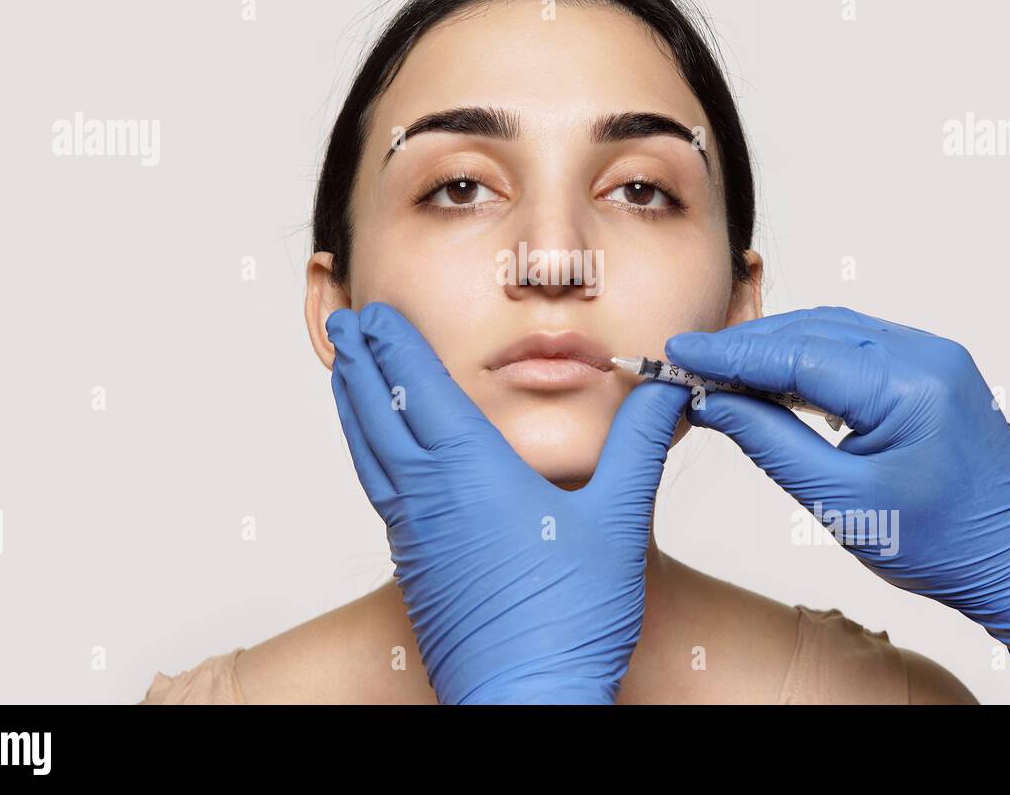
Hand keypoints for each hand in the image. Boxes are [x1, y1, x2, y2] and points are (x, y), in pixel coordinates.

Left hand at [327, 302, 689, 702]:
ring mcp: (414, 533)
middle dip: (360, 362)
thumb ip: (640, 444)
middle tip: (344, 325)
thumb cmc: (571, 616)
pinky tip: (377, 453)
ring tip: (343, 374)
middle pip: (379, 413)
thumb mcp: (620, 517)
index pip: (420, 388)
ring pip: (369, 453)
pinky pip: (379, 491)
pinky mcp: (413, 565)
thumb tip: (665, 385)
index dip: (393, 344)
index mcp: (473, 471)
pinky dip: (367, 452)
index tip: (372, 312)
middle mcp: (431, 496)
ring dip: (353, 405)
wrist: (526, 698)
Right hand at [664, 305, 1009, 670]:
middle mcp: (925, 355)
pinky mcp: (931, 367)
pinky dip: (808, 355)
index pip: (797, 353)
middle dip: (745, 346)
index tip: (679, 351)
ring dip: (775, 347)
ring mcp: (932, 356)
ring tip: (721, 371)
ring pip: (832, 331)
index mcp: (908, 386)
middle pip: (812, 331)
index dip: (730, 353)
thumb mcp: (839, 501)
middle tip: (689, 363)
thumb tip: (712, 402)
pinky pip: (857, 344)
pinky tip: (774, 375)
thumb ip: (770, 441)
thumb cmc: (942, 545)